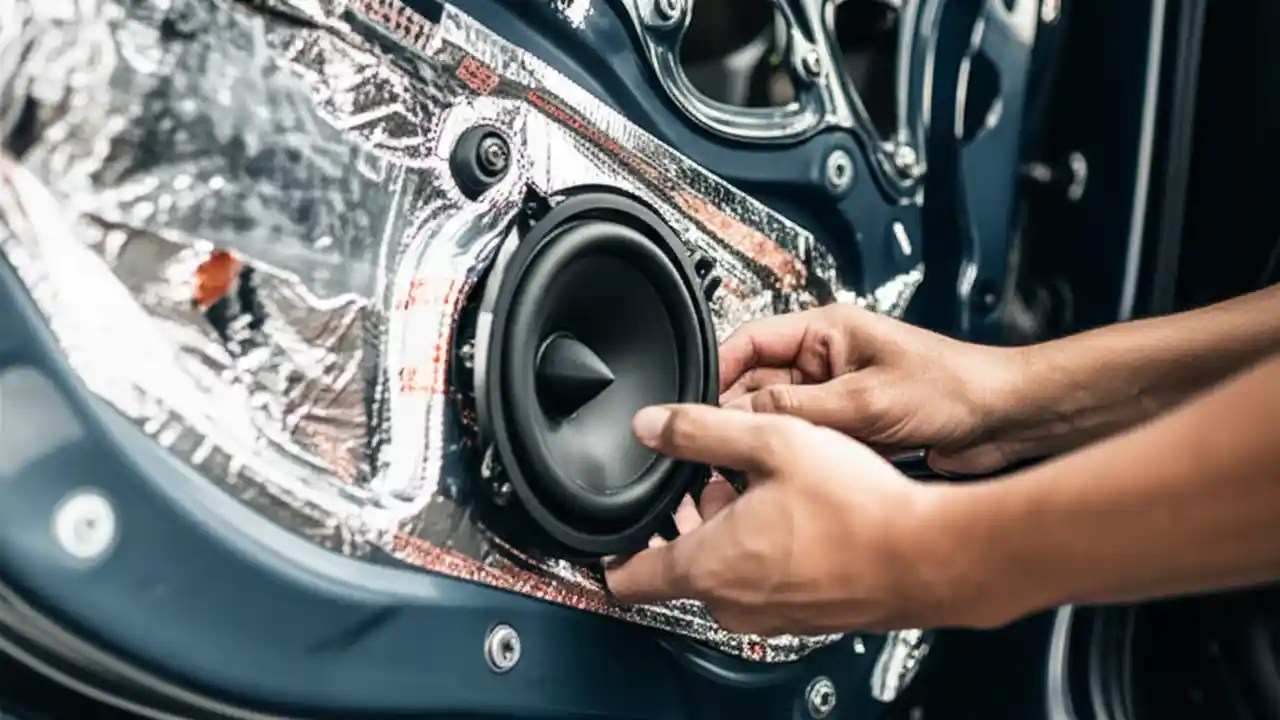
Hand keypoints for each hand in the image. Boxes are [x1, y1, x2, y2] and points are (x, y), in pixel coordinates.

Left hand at [604, 404, 997, 634]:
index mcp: (707, 567)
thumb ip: (699, 430)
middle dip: (685, 519)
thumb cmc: (858, 509)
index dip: (609, 550)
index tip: (610, 527)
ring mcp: (769, 615)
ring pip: (725, 569)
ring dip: (729, 528)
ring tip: (761, 481)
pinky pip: (763, 579)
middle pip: (678, 563)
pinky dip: (765, 546)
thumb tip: (649, 425)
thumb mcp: (771, 443)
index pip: (626, 578)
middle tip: (707, 475)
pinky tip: (797, 508)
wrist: (930, 557)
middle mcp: (731, 603)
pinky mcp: (803, 614)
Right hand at [718, 304, 1024, 473]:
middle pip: (756, 385)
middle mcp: (825, 360)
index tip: (690, 398)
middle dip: (739, 414)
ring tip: (751, 462)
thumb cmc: (952, 389)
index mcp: (825, 331)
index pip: (749, 341)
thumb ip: (797, 411)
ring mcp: (835, 394)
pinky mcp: (849, 425)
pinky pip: (805, 439)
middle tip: (719, 446)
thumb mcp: (864, 401)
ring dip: (768, 438)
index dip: (715, 368)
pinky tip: (785, 473)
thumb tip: (739, 418)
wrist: (1003, 420)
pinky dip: (794, 454)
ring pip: (778, 418)